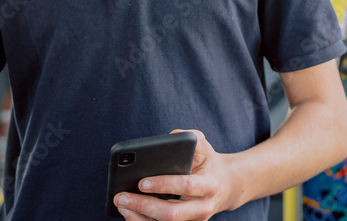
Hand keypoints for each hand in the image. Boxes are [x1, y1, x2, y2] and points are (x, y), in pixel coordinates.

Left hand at [114, 130, 234, 220]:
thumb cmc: (207, 163)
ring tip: (122, 206)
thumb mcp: (203, 146)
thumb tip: (169, 136)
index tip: (141, 182)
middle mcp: (203, 206)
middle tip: (121, 197)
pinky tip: (130, 214)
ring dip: (139, 218)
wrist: (225, 186)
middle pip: (172, 214)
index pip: (186, 186)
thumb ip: (189, 137)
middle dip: (144, 206)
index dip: (164, 184)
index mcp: (209, 184)